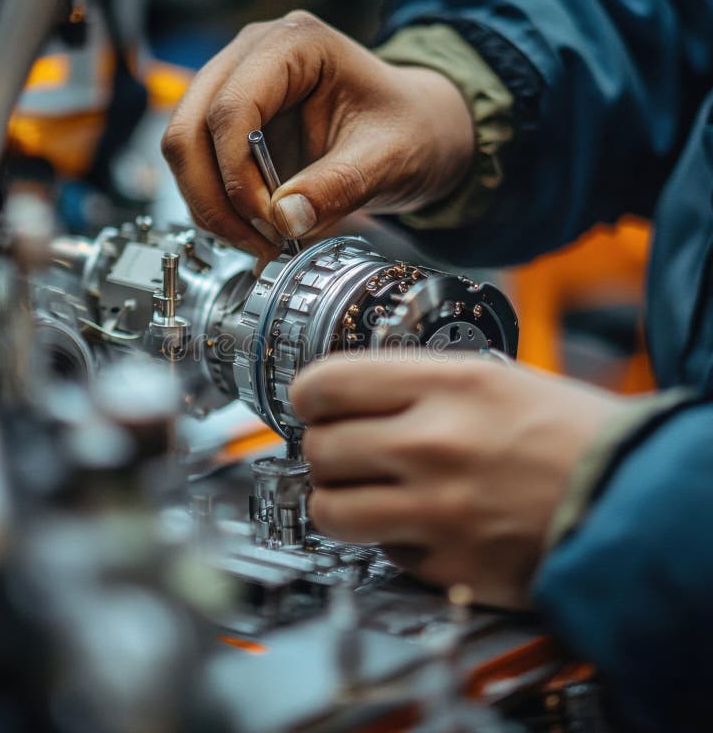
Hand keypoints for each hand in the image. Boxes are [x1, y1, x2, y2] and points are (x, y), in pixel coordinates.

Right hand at [161, 11, 473, 259]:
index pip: (231, 107)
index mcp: (294, 44)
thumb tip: (285, 221)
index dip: (238, 174)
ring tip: (261, 242)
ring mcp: (234, 90)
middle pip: (189, 130)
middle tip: (258, 241)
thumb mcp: (389, 157)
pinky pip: (200, 172)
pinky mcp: (231, 128)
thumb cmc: (410, 127)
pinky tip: (256, 232)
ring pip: (184, 154)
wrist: (417, 131)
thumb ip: (339, 186)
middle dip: (216, 198)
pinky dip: (219, 209)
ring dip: (212, 208)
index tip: (269, 221)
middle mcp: (251, 58)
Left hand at [290, 352, 626, 608]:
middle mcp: (433, 444)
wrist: (635, 500)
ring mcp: (437, 510)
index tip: (311, 403)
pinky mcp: (447, 565)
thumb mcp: (496, 378)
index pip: (327, 382)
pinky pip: (380, 552)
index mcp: (448, 385)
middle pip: (319, 448)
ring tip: (359, 493)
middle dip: (323, 449)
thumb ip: (420, 384)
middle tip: (341, 450)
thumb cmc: (573, 435)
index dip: (307, 395)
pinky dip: (387, 540)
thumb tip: (357, 393)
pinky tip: (417, 524)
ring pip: (329, 509)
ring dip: (336, 500)